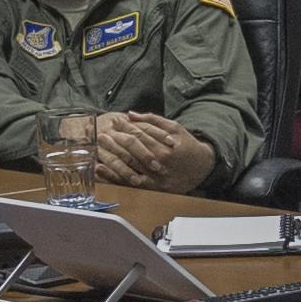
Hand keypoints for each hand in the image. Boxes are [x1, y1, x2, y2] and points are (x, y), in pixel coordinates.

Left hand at [94, 111, 217, 193]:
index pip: (140, 134)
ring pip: (128, 165)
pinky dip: (113, 176)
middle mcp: (159, 163)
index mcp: (165, 147)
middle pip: (131, 149)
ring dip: (111, 155)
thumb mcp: (175, 128)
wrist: (202, 168)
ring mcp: (154, 177)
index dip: (125, 127)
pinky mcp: (151, 188)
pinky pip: (128, 182)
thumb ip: (153, 120)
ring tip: (98, 145)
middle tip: (102, 132)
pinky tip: (100, 169)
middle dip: (115, 139)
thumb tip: (131, 114)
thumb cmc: (187, 146)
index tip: (115, 121)